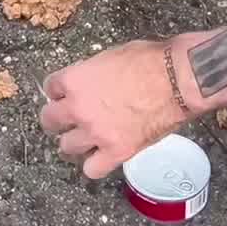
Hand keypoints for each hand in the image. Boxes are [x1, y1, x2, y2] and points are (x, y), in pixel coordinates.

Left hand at [39, 35, 202, 178]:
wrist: (176, 80)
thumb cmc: (150, 61)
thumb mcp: (111, 56)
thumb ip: (93, 73)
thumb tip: (92, 81)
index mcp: (75, 80)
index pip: (51, 88)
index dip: (58, 92)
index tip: (62, 95)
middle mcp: (79, 108)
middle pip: (50, 120)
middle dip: (56, 120)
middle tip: (63, 121)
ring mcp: (96, 132)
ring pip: (66, 146)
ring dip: (73, 143)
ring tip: (82, 141)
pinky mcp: (116, 151)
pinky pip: (92, 169)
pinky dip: (94, 166)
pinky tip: (101, 159)